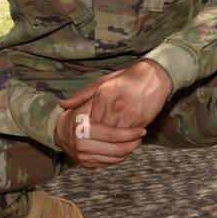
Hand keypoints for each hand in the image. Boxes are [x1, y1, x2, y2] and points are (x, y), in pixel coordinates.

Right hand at [54, 96, 145, 168]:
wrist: (61, 131)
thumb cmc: (79, 113)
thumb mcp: (87, 102)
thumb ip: (101, 100)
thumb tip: (120, 97)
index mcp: (82, 129)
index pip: (112, 135)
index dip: (130, 133)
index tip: (143, 130)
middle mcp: (81, 145)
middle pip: (117, 150)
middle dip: (133, 143)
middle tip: (141, 136)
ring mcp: (83, 157)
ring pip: (116, 158)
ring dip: (129, 150)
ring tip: (135, 140)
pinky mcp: (87, 165)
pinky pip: (110, 162)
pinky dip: (120, 155)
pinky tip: (124, 145)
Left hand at [59, 59, 173, 130]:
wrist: (154, 76)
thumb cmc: (126, 79)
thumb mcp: (102, 82)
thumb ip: (81, 95)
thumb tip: (62, 105)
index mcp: (103, 96)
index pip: (91, 121)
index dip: (89, 129)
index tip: (89, 131)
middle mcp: (115, 106)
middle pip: (102, 130)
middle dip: (100, 137)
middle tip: (97, 141)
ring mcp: (129, 114)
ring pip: (116, 135)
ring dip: (113, 140)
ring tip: (110, 141)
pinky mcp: (141, 119)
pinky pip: (129, 136)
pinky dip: (126, 139)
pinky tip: (124, 137)